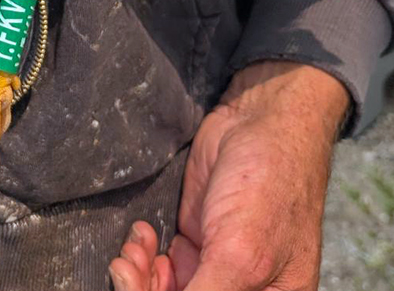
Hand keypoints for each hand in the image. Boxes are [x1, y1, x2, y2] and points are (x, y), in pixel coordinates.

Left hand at [109, 61, 349, 290]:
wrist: (260, 120)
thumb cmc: (269, 184)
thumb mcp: (241, 255)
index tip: (134, 287)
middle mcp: (244, 288)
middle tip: (125, 268)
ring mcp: (218, 266)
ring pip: (166, 290)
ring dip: (139, 277)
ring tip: (132, 250)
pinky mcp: (197, 240)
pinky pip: (161, 267)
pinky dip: (144, 258)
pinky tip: (141, 236)